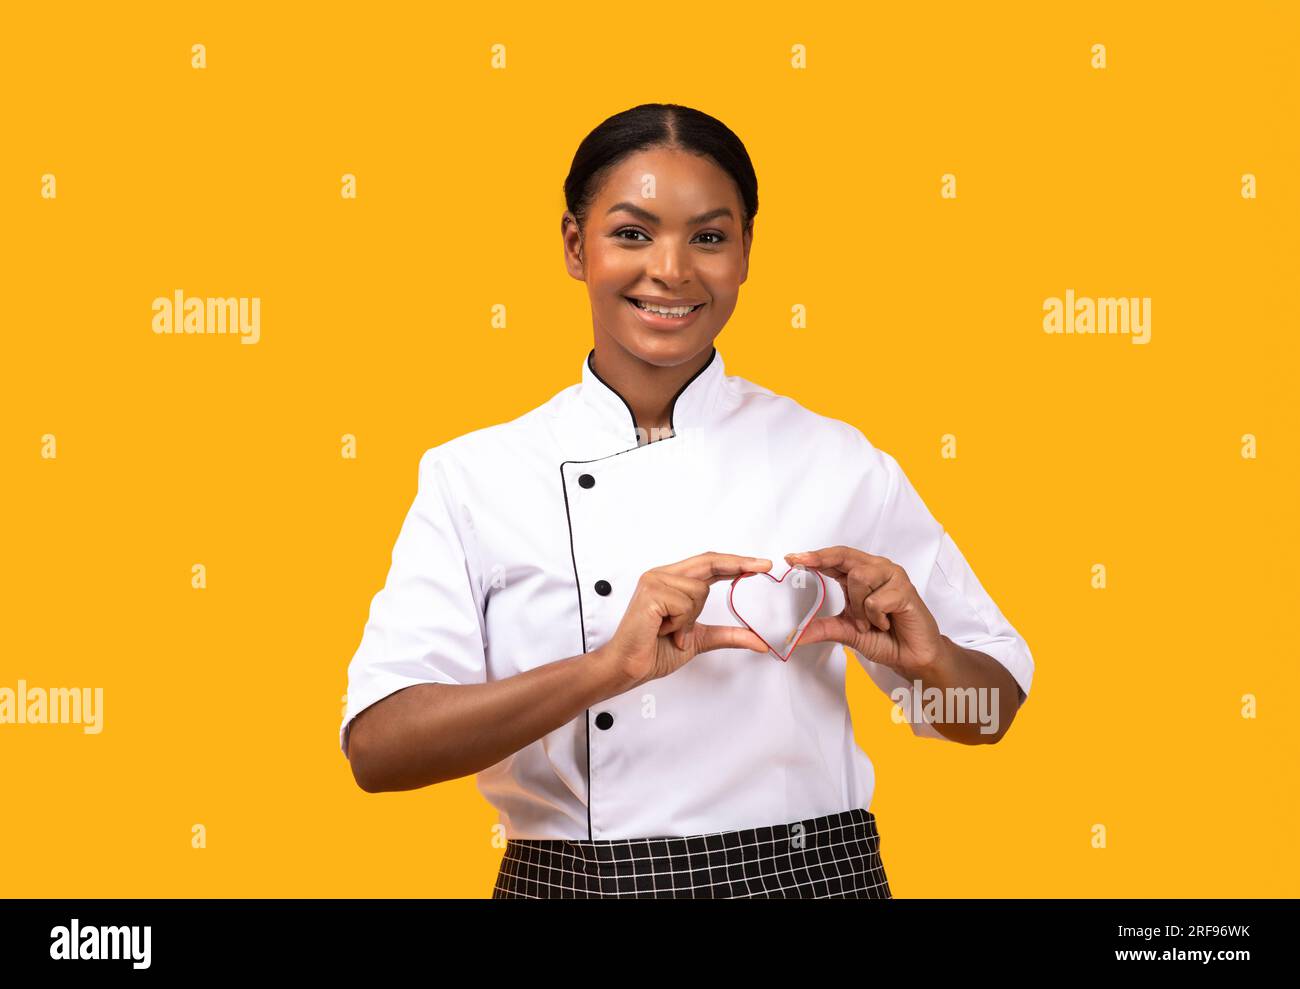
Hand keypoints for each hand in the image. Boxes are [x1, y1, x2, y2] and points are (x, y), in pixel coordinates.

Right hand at [597, 552, 774, 691]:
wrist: (629, 668)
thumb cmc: (654, 651)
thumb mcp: (699, 640)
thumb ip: (727, 635)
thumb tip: (758, 641)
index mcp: (671, 581)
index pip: (709, 564)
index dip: (735, 562)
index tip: (761, 565)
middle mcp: (662, 576)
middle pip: (708, 562)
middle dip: (738, 564)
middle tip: (764, 566)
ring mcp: (654, 581)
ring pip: (700, 590)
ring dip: (691, 619)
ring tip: (672, 632)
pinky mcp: (651, 593)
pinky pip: (685, 604)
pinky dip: (681, 623)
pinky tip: (664, 631)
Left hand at [784, 546, 943, 677]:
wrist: (911, 657)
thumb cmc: (884, 638)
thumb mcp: (846, 632)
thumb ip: (822, 628)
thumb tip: (794, 634)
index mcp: (860, 575)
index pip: (834, 559)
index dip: (813, 557)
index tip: (791, 559)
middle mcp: (876, 569)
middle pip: (844, 555)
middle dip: (821, 558)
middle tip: (800, 562)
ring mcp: (892, 577)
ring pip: (860, 577)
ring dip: (859, 607)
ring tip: (869, 623)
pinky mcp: (905, 590)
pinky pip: (876, 600)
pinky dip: (875, 618)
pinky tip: (886, 623)